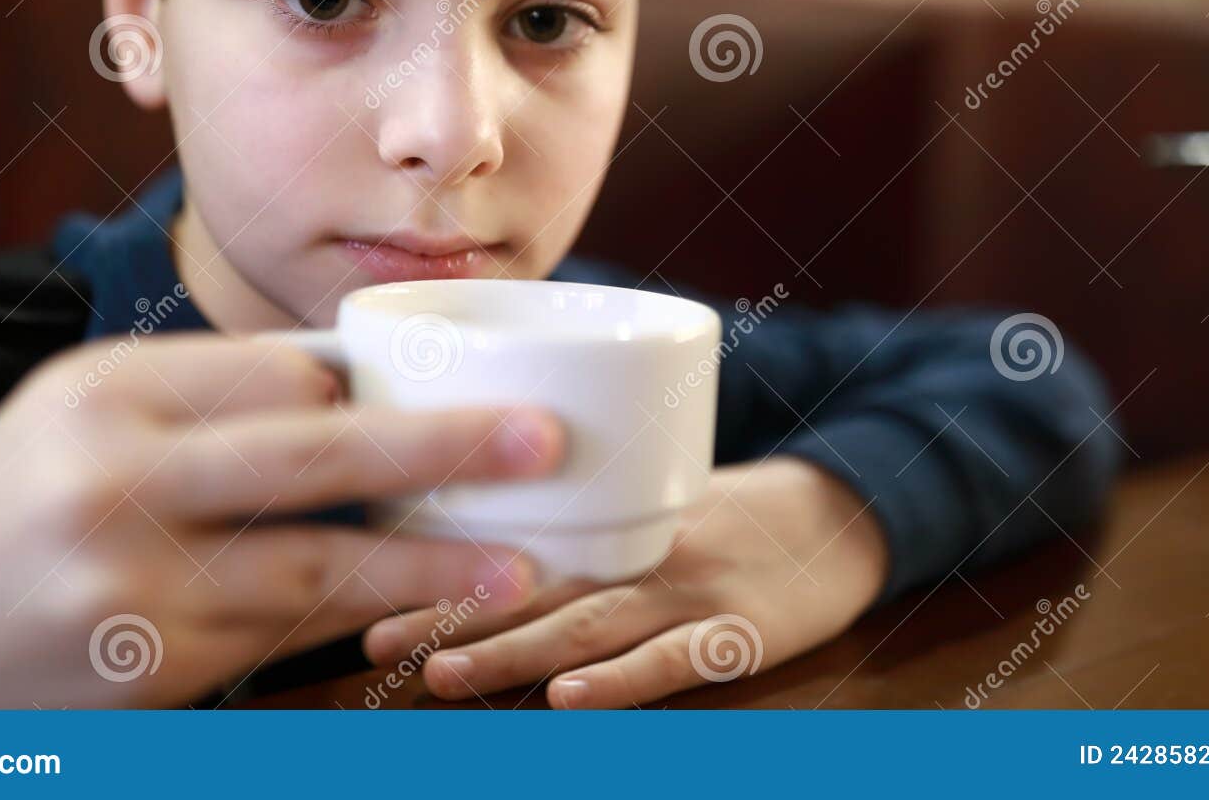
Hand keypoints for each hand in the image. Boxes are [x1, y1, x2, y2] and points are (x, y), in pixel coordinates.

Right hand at [0, 333, 561, 706]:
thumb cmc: (16, 496)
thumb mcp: (88, 409)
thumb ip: (210, 394)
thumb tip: (357, 385)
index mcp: (112, 391)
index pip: (277, 372)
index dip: (370, 388)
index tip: (449, 389)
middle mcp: (118, 479)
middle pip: (310, 456)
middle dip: (439, 448)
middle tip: (540, 441)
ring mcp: (130, 583)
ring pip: (310, 570)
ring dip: (425, 571)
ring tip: (518, 568)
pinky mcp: (144, 671)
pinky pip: (274, 641)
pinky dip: (352, 627)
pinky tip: (419, 621)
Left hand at [362, 456, 887, 707]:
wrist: (843, 511)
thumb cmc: (733, 518)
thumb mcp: (656, 508)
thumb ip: (587, 532)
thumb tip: (486, 553)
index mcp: (614, 527)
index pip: (516, 544)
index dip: (440, 567)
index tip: (365, 583)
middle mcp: (640, 554)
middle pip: (535, 587)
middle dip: (451, 617)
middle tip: (373, 635)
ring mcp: (689, 591)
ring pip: (588, 623)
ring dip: (511, 651)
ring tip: (441, 674)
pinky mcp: (739, 630)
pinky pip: (674, 660)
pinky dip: (622, 682)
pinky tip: (572, 700)